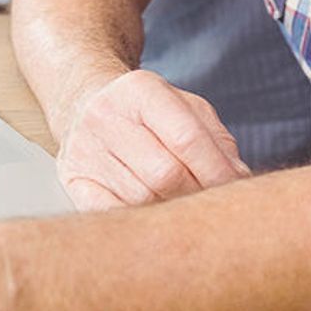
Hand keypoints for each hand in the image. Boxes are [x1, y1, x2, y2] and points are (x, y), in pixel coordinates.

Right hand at [57, 69, 250, 210]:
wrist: (86, 103)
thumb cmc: (148, 112)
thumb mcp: (186, 108)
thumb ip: (216, 140)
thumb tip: (238, 180)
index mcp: (140, 90)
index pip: (186, 138)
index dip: (216, 171)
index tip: (236, 191)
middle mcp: (106, 115)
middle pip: (164, 173)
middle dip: (196, 193)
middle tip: (212, 205)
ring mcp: (83, 148)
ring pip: (140, 198)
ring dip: (170, 210)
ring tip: (184, 207)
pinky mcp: (71, 178)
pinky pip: (109, 213)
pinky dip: (137, 220)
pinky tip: (152, 215)